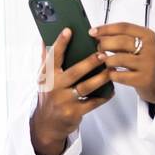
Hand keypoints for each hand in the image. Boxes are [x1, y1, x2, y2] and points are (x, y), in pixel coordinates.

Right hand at [29, 27, 112, 154]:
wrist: (46, 124)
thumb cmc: (48, 96)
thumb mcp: (43, 78)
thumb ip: (46, 59)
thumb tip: (43, 38)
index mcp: (47, 76)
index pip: (53, 56)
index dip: (60, 43)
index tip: (69, 30)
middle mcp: (55, 87)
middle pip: (74, 72)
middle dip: (89, 62)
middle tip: (103, 54)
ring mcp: (65, 101)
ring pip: (86, 87)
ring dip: (101, 78)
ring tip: (111, 70)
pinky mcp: (74, 113)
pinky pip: (93, 102)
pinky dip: (104, 96)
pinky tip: (112, 89)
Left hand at [87, 22, 154, 103]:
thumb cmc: (145, 61)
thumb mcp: (139, 45)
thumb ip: (122, 38)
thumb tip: (97, 34)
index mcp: (148, 36)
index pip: (124, 27)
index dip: (106, 28)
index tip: (92, 32)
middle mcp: (150, 49)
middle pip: (120, 41)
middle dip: (104, 44)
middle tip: (98, 49)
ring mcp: (148, 65)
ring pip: (118, 59)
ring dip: (106, 60)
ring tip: (105, 61)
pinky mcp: (143, 80)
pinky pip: (119, 75)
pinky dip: (111, 74)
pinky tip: (111, 73)